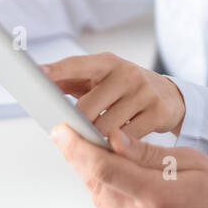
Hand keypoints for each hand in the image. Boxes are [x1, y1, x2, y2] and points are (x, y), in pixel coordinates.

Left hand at [40, 52, 185, 138]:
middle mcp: (127, 73)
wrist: (169, 96)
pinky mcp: (158, 112)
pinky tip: (117, 143)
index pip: (77, 64)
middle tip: (72, 134)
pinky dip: (118, 145)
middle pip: (87, 107)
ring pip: (106, 126)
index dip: (57, 70)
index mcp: (108, 62)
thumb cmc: (125, 88)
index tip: (38, 74)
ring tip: (95, 139)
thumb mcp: (100, 79)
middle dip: (78, 125)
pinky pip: (127, 138)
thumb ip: (71, 81)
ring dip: (97, 138)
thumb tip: (41, 84)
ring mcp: (144, 92)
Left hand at [51, 124, 207, 207]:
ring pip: (102, 203)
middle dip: (88, 160)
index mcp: (156, 197)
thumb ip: (145, 153)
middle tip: (84, 139)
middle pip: (96, 186)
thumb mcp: (189, 160)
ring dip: (102, 181)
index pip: (102, 169)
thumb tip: (113, 140)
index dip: (76, 148)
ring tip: (118, 164)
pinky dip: (116, 201)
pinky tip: (132, 190)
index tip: (62, 132)